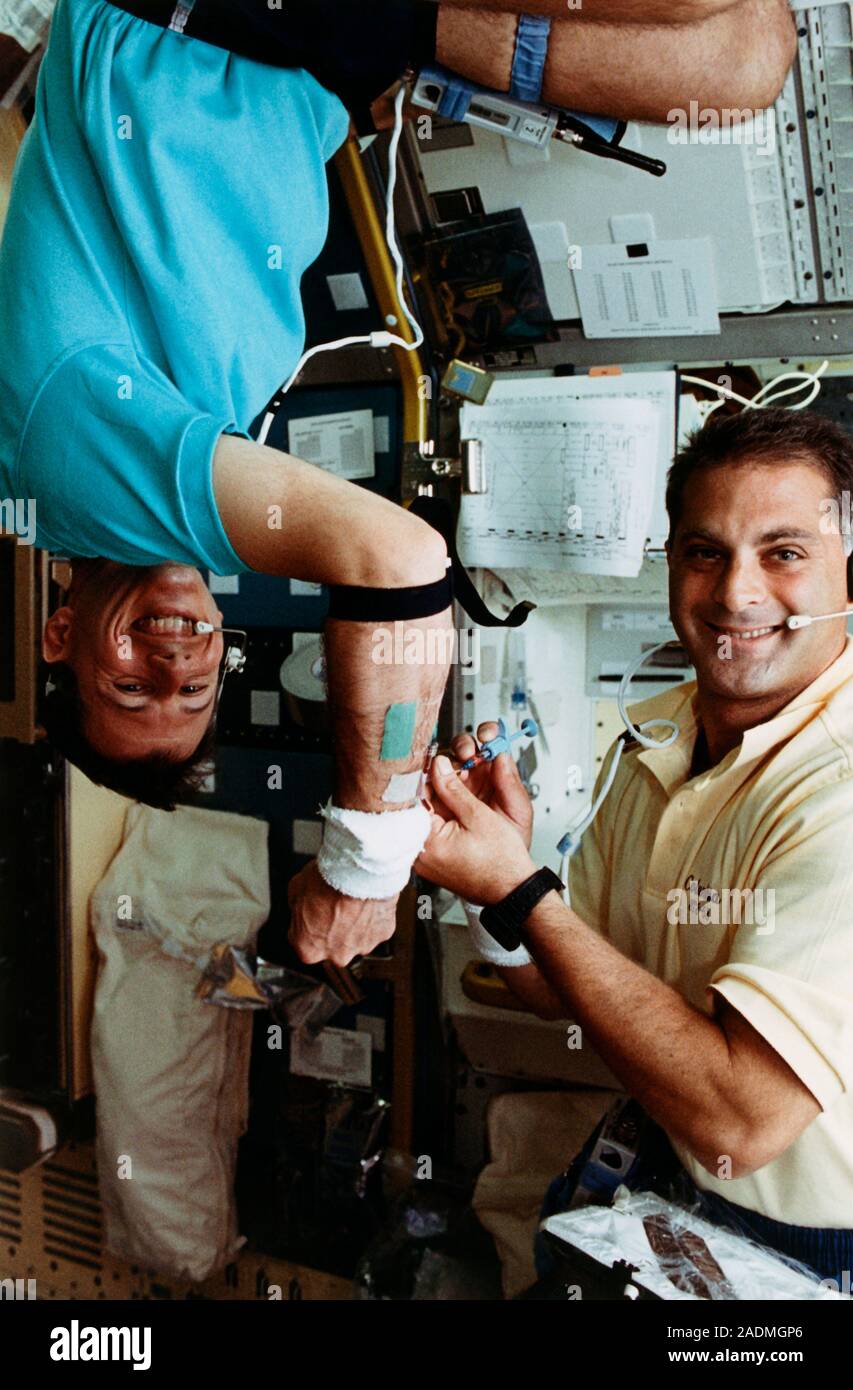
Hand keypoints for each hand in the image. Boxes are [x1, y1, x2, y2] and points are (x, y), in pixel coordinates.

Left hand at [288, 859, 398, 965]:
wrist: (358, 870)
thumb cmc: (327, 879)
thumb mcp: (296, 889)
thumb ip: (297, 909)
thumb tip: (301, 907)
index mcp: (308, 949)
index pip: (303, 945)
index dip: (307, 928)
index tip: (311, 916)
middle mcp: (336, 955)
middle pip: (331, 949)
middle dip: (332, 933)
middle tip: (333, 908)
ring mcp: (361, 947)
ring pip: (355, 940)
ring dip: (353, 927)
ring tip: (351, 902)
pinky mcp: (382, 935)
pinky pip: (375, 929)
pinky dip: (372, 919)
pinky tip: (366, 902)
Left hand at [415, 755, 536, 904]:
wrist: (512, 890)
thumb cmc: (501, 862)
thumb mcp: (478, 816)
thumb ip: (453, 788)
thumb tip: (439, 765)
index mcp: (426, 842)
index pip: (415, 797)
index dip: (426, 773)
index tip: (436, 759)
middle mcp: (419, 853)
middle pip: (417, 806)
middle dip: (432, 784)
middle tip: (449, 768)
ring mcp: (424, 858)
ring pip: (424, 815)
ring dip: (438, 796)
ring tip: (456, 782)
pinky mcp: (433, 858)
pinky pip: (430, 828)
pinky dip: (441, 813)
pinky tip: (455, 802)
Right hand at [431, 721, 533, 848]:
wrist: (498, 877)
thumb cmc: (511, 845)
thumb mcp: (518, 812)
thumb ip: (510, 783)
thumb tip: (501, 754)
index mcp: (494, 776)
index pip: (489, 745)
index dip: (488, 734)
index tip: (488, 735)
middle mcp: (473, 779)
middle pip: (463, 750)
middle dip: (465, 746)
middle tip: (468, 755)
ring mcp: (452, 791)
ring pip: (444, 764)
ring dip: (446, 761)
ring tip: (452, 770)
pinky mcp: (436, 805)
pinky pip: (429, 787)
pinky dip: (428, 779)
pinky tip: (433, 778)